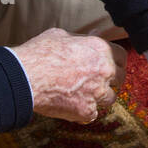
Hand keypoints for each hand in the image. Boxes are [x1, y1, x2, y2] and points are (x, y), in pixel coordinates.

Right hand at [10, 26, 124, 122]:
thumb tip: (94, 33)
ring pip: (110, 98)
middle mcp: (105, 71)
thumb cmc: (39, 53)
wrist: (24, 77)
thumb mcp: (62, 35)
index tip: (109, 66)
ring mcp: (97, 93)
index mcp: (101, 50)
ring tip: (82, 94)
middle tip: (96, 80)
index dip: (115, 61)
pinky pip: (92, 114)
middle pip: (121, 78)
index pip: (122, 57)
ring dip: (99, 97)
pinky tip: (71, 105)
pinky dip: (84, 111)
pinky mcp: (87, 111)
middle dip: (110, 79)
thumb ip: (82, 38)